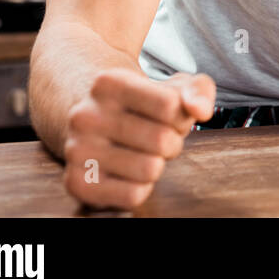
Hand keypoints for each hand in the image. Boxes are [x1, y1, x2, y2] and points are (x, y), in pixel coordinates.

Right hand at [62, 68, 214, 209]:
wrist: (93, 124)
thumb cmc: (143, 105)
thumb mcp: (172, 87)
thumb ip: (198, 90)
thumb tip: (202, 111)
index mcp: (108, 83)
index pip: (170, 105)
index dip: (181, 116)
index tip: (169, 115)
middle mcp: (85, 115)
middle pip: (162, 139)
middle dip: (172, 141)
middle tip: (158, 137)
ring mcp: (76, 150)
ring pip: (150, 169)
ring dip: (158, 164)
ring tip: (145, 153)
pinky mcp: (77, 182)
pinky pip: (133, 195)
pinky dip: (143, 187)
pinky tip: (131, 173)